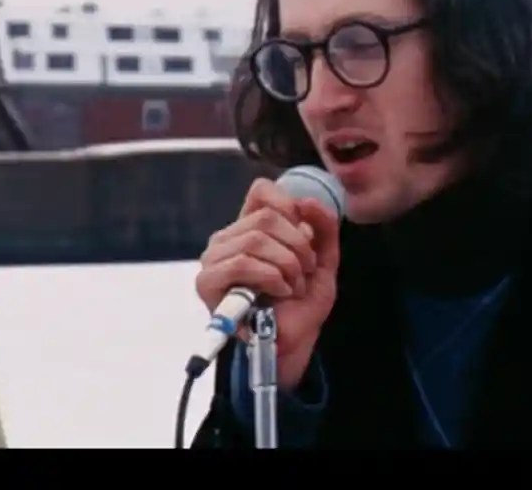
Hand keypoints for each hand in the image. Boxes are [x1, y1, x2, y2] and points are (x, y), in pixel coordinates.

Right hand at [195, 177, 341, 390]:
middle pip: (265, 217)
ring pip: (255, 239)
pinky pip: (241, 262)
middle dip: (297, 246)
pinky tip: (279, 292)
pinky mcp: (207, 281)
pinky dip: (270, 277)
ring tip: (292, 286)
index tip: (305, 235)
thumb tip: (306, 200)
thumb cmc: (302, 302)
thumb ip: (323, 226)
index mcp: (252, 226)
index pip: (262, 191)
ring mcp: (214, 258)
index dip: (288, 206)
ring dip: (286, 266)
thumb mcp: (324, 259)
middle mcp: (229, 237)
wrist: (293, 340)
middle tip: (305, 271)